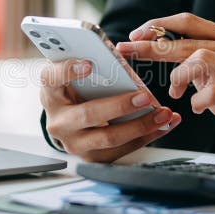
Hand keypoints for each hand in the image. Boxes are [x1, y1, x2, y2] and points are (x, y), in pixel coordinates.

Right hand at [39, 59, 180, 161]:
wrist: (69, 122)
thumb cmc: (76, 92)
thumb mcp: (77, 76)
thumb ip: (93, 64)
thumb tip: (121, 55)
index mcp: (50, 94)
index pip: (52, 79)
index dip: (68, 71)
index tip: (89, 64)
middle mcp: (58, 122)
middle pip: (88, 114)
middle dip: (119, 106)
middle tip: (145, 96)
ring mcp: (74, 143)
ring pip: (108, 138)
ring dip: (141, 126)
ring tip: (163, 114)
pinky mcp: (91, 157)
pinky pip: (122, 150)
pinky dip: (147, 136)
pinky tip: (164, 124)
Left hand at [117, 13, 214, 146]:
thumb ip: (192, 60)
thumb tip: (154, 47)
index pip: (189, 22)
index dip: (159, 26)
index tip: (134, 36)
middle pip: (188, 41)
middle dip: (152, 47)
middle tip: (128, 52)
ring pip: (202, 60)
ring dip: (179, 76)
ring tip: (176, 92)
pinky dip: (198, 100)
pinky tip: (196, 107)